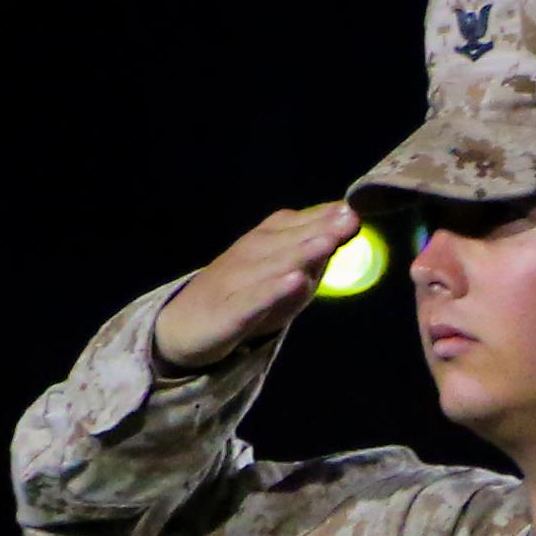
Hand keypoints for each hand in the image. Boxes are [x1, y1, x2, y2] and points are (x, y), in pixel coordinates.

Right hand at [153, 204, 361, 373]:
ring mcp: (235, 284)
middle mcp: (247, 258)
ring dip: (301, 252)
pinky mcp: (227, 314)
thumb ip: (311, 257)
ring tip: (329, 241)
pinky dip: (273, 290)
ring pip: (271, 266)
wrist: (180, 328)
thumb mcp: (280, 276)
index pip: (292, 225)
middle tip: (350, 217)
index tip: (354, 207)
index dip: (322, 217)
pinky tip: (295, 280)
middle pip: (286, 241)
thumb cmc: (241, 298)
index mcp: (259, 245)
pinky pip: (252, 301)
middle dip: (319, 228)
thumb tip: (343, 232)